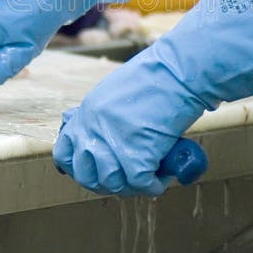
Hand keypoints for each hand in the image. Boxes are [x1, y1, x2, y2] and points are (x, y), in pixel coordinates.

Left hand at [53, 0, 252, 195]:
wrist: (186, 68)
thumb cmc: (166, 74)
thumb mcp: (125, 90)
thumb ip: (111, 113)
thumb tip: (110, 134)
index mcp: (90, 107)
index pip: (67, 150)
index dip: (84, 163)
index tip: (105, 166)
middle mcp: (94, 124)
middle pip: (86, 172)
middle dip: (110, 179)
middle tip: (134, 174)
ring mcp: (112, 139)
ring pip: (111, 182)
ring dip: (133, 183)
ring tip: (153, 171)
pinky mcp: (135, 152)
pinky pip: (139, 183)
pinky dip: (155, 183)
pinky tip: (166, 172)